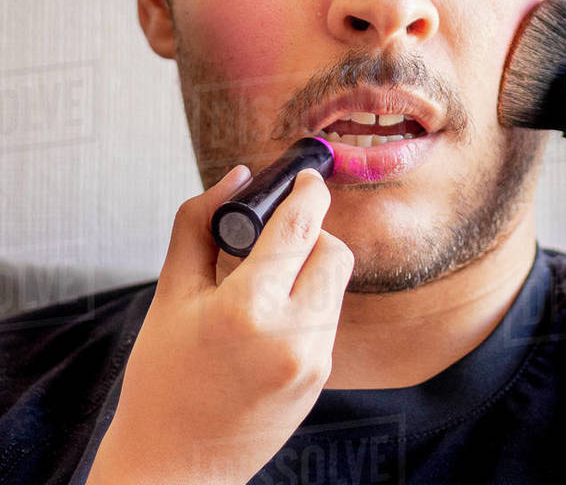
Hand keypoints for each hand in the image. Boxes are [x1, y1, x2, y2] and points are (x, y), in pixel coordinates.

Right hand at [88, 166, 353, 484]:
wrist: (172, 468)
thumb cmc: (162, 380)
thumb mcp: (169, 293)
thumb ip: (200, 223)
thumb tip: (237, 177)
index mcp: (246, 309)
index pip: (300, 227)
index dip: (309, 192)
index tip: (308, 178)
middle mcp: (291, 336)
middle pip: (334, 252)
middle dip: (310, 235)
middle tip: (274, 241)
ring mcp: (311, 363)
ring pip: (335, 285)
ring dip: (310, 270)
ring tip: (265, 283)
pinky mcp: (320, 380)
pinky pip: (328, 318)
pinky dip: (307, 304)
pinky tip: (270, 317)